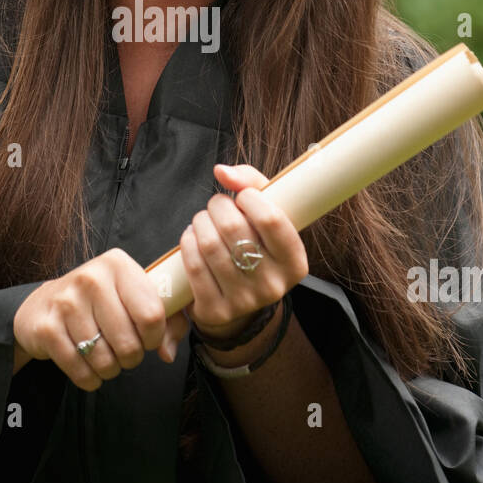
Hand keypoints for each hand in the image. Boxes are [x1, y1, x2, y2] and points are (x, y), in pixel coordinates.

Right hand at [12, 247, 189, 390]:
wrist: (44, 304)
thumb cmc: (101, 302)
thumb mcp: (136, 297)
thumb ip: (167, 321)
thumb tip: (167, 353)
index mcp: (118, 265)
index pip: (152, 314)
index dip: (154, 337)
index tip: (147, 338)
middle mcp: (91, 278)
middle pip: (129, 342)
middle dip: (132, 357)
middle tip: (126, 352)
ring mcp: (66, 302)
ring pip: (104, 360)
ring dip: (110, 369)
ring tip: (106, 358)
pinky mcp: (47, 328)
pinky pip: (80, 370)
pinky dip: (89, 379)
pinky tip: (89, 368)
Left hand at [180, 163, 308, 341]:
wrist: (240, 296)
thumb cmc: (256, 244)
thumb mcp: (266, 215)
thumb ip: (251, 184)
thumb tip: (221, 172)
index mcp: (295, 263)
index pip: (271, 219)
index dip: (250, 197)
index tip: (243, 196)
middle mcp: (273, 286)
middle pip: (234, 228)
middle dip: (218, 206)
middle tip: (217, 205)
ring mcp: (244, 302)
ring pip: (209, 245)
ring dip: (200, 222)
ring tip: (204, 220)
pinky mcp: (216, 310)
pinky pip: (193, 265)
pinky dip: (188, 242)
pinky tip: (193, 237)